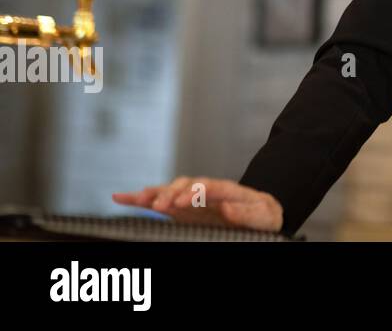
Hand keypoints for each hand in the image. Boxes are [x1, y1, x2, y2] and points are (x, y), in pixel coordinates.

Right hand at [112, 177, 283, 232]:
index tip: (182, 202)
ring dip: (153, 194)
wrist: (259, 212)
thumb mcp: (261, 215)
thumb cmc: (261, 215)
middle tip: (158, 204)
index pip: (207, 187)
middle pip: (184, 186)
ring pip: (168, 191)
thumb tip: (225, 206)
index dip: (193, 193)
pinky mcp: (179, 208)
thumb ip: (244, 212)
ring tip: (137, 198)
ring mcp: (190, 197)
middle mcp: (205, 190)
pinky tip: (120, 197)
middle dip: (170, 193)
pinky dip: (139, 199)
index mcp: (227, 189)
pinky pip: (158, 202)